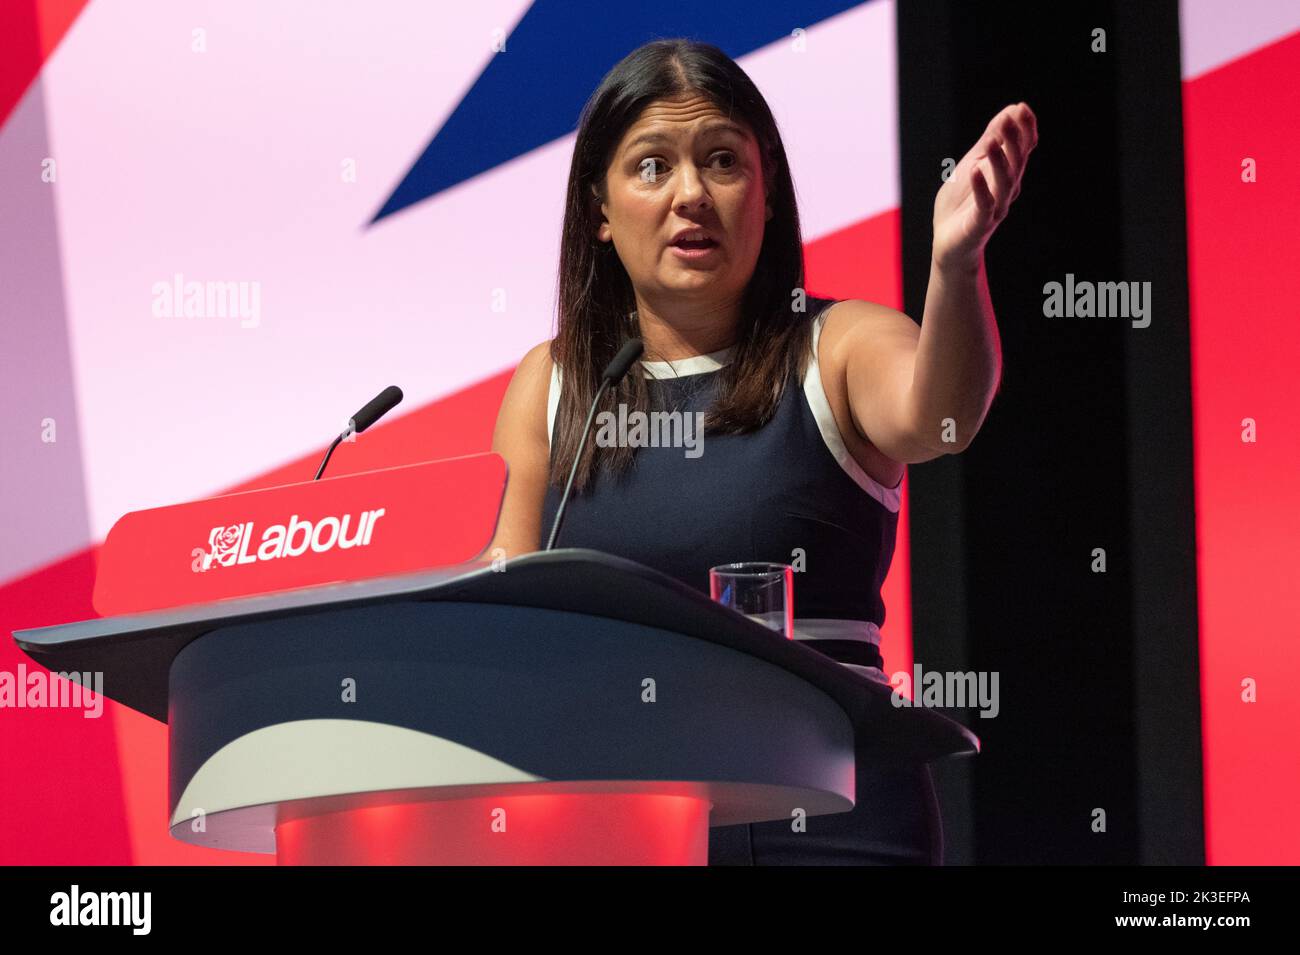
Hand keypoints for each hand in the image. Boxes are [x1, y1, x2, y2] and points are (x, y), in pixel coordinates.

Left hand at [932, 102, 1037, 272]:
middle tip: (1009, 119)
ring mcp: (995, 207)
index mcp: (1007, 174)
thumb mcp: (974, 164)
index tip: (1022, 108)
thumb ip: (991, 140)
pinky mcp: (980, 224)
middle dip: (1013, 140)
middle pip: (1015, 163)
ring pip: (1003, 183)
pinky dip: (980, 188)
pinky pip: (984, 205)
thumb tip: (1011, 110)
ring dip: (999, 161)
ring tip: (992, 142)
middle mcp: (1007, 190)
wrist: (948, 242)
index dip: (1025, 130)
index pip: (1022, 149)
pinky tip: (975, 171)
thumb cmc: (961, 202)